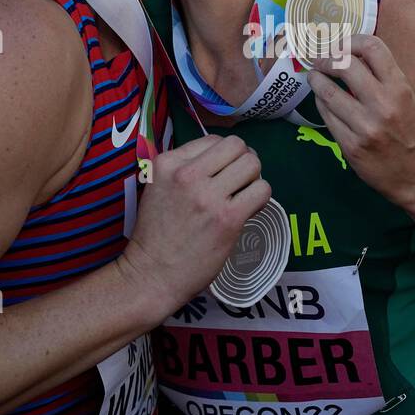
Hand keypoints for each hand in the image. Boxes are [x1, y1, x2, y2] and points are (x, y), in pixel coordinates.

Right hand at [120, 135, 270, 314]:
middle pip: (236, 146)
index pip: (212, 140)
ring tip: (245, 193)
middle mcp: (187, 174)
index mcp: (168, 163)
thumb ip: (183, 168)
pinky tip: (249, 209)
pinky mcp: (227, 218)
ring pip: (252, 164)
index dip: (223, 155)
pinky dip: (261, 197)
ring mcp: (208, 196)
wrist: (152, 274)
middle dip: (243, 160)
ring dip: (254, 178)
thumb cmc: (156, 234)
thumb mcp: (157, 187)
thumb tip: (221, 159)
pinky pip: (262, 191)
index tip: (222, 173)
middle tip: (240, 180)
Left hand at [306, 34, 414, 210]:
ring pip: (327, 91)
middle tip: (319, 61)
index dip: (350, 40)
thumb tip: (347, 54)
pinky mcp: (352, 146)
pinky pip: (327, 117)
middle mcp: (383, 104)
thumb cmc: (411, 133)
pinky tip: (323, 102)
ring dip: (316, 80)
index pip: (372, 47)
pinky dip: (321, 104)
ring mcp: (366, 126)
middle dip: (325, 59)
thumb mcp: (405, 99)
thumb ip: (381, 77)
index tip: (340, 44)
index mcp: (400, 87)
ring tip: (314, 77)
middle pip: (343, 64)